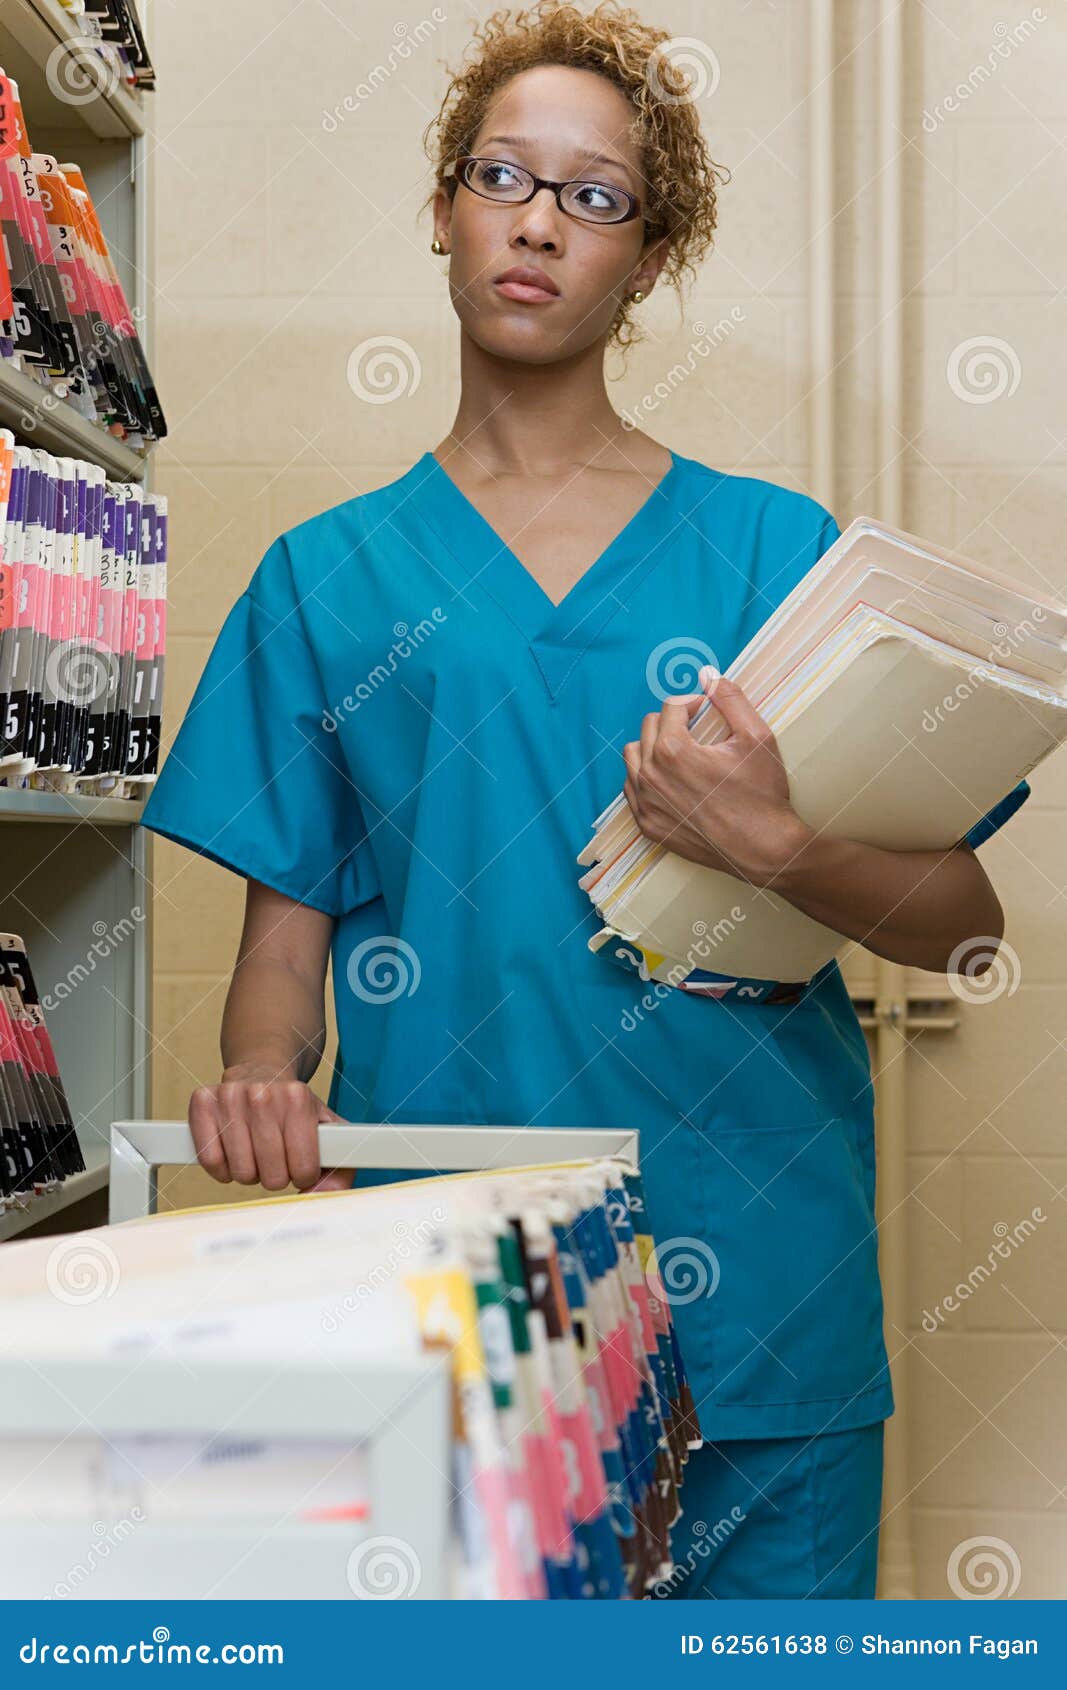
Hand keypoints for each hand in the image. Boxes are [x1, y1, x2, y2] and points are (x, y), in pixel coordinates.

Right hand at [188, 1065, 352, 1192]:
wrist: (263, 1070)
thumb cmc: (294, 1107)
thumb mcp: (327, 1129)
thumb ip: (337, 1169)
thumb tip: (319, 1196)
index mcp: (297, 1098)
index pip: (303, 1168)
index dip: (303, 1174)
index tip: (300, 1162)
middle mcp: (262, 1094)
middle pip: (272, 1176)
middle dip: (277, 1175)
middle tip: (277, 1157)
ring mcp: (229, 1096)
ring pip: (242, 1172)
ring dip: (250, 1172)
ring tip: (256, 1152)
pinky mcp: (202, 1102)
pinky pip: (211, 1161)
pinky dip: (223, 1168)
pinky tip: (234, 1152)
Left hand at [622, 668, 809, 886]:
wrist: (764, 849)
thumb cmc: (762, 794)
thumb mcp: (757, 737)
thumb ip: (731, 699)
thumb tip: (709, 674)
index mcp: (672, 751)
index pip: (670, 708)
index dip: (691, 704)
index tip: (706, 712)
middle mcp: (650, 777)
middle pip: (648, 728)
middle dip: (671, 722)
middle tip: (697, 733)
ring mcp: (646, 805)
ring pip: (633, 758)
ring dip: (653, 748)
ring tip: (681, 754)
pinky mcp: (648, 827)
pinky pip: (632, 791)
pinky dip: (647, 779)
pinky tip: (673, 782)